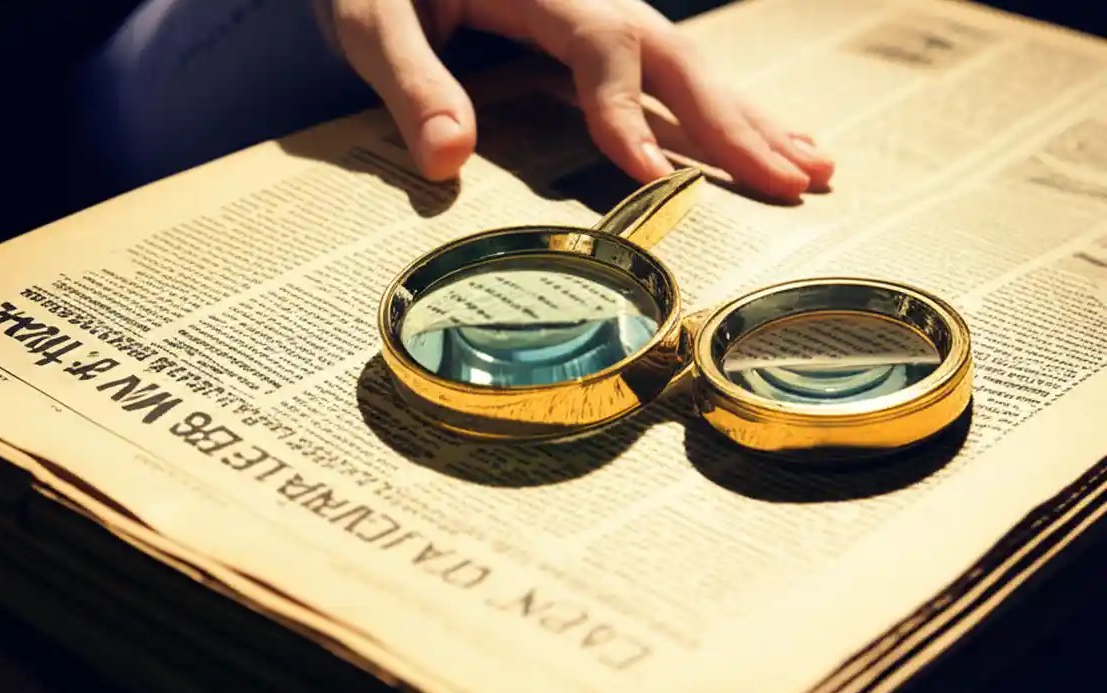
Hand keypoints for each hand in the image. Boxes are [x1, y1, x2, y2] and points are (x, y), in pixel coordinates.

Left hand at [317, 0, 832, 199]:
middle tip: (792, 183)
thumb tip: (445, 162)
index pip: (602, 42)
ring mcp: (597, 12)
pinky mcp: (593, 35)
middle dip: (733, 121)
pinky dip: (718, 111)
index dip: (628, 110)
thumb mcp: (369, 19)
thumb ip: (409, 81)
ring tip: (814, 168)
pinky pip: (668, 74)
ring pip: (690, 63)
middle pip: (674, 53)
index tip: (653, 179)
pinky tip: (759, 139)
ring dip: (750, 117)